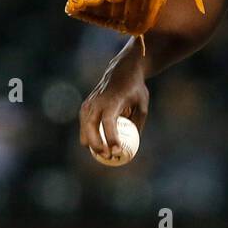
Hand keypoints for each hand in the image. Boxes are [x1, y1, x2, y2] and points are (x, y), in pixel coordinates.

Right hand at [79, 44, 149, 158]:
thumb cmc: (135, 90)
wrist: (122, 71)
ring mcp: (89, 103)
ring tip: (102, 154)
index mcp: (113, 100)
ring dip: (91, 142)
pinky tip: (97, 146)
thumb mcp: (142, 105)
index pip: (108, 122)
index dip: (111, 138)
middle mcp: (97, 101)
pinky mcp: (86, 105)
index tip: (117, 151)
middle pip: (91, 126)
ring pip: (85, 127)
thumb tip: (133, 145)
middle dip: (96, 144)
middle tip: (107, 156)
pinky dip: (89, 135)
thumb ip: (137, 124)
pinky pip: (85, 124)